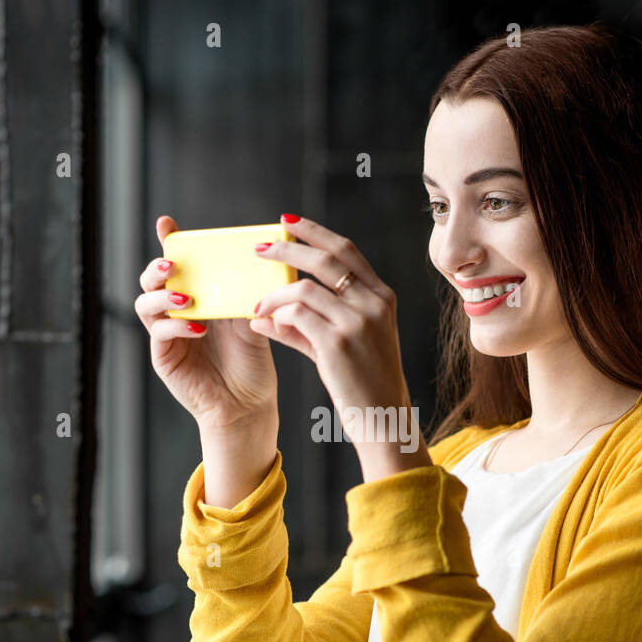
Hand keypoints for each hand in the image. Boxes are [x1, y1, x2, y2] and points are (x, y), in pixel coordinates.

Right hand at [135, 215, 277, 433]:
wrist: (248, 405)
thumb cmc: (251, 363)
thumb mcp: (251, 322)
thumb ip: (243, 296)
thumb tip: (250, 265)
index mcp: (198, 297)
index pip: (178, 265)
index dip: (168, 243)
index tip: (167, 224)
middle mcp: (177, 312)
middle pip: (151, 280)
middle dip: (156, 268)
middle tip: (172, 264)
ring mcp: (167, 334)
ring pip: (145, 304)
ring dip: (163, 296)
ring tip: (186, 298)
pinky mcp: (164, 357)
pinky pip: (159, 333)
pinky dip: (175, 326)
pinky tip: (197, 327)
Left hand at [249, 215, 429, 480]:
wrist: (384, 419)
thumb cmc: (363, 384)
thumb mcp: (341, 346)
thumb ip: (305, 326)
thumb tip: (263, 314)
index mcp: (381, 297)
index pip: (346, 250)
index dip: (315, 231)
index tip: (287, 222)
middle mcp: (374, 303)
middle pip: (325, 258)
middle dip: (286, 248)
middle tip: (258, 249)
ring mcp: (358, 322)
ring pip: (304, 289)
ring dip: (274, 294)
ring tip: (258, 304)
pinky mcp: (339, 343)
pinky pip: (296, 315)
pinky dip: (277, 315)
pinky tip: (266, 323)